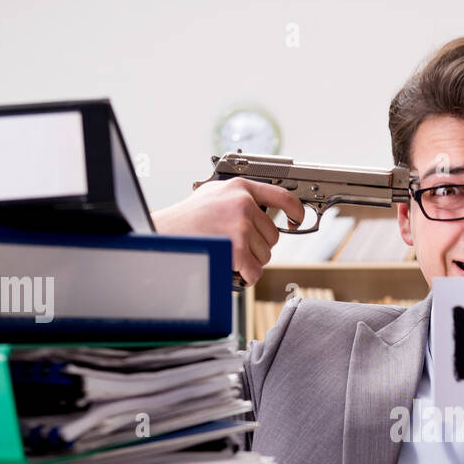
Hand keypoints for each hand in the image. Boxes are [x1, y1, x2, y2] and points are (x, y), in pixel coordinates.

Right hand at [151, 178, 304, 285]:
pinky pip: (256, 270)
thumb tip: (263, 207)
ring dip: (250, 260)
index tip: (297, 219)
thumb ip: (239, 197)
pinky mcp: (237, 247)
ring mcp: (241, 225)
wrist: (165, 234)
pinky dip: (246, 275)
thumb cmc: (186, 219)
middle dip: (258, 246)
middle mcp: (243, 203)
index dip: (295, 210)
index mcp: (240, 187)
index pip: (282, 196)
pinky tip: (231, 267)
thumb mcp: (214, 194)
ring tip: (227, 252)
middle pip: (272, 235)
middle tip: (235, 246)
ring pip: (265, 254)